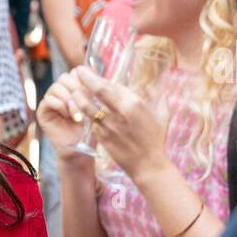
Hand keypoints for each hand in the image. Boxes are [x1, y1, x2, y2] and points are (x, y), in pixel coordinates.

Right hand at [37, 69, 89, 153]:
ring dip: (69, 100)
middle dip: (76, 89)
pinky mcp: (43, 111)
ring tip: (78, 114)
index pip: (76, 71)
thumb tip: (94, 70)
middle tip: (85, 104)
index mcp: (74, 87)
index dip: (84, 79)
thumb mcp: (96, 106)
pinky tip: (69, 116)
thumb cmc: (92, 129)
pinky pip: (49, 99)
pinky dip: (61, 106)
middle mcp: (61, 91)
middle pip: (65, 76)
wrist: (81, 150)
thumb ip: (93, 89)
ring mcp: (51, 100)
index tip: (92, 93)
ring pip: (56, 87)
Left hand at [74, 65, 167, 179]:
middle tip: (77, 71)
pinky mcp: (101, 137)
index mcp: (135, 104)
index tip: (91, 72)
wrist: (147, 165)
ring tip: (74, 90)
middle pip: (98, 91)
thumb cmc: (156, 139)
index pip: (111, 85)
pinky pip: (90, 121)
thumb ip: (158, 97)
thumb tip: (151, 86)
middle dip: (86, 79)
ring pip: (87, 107)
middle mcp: (120, 113)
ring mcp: (109, 125)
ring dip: (78, 96)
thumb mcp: (162, 115)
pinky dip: (84, 113)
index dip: (98, 77)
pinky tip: (80, 108)